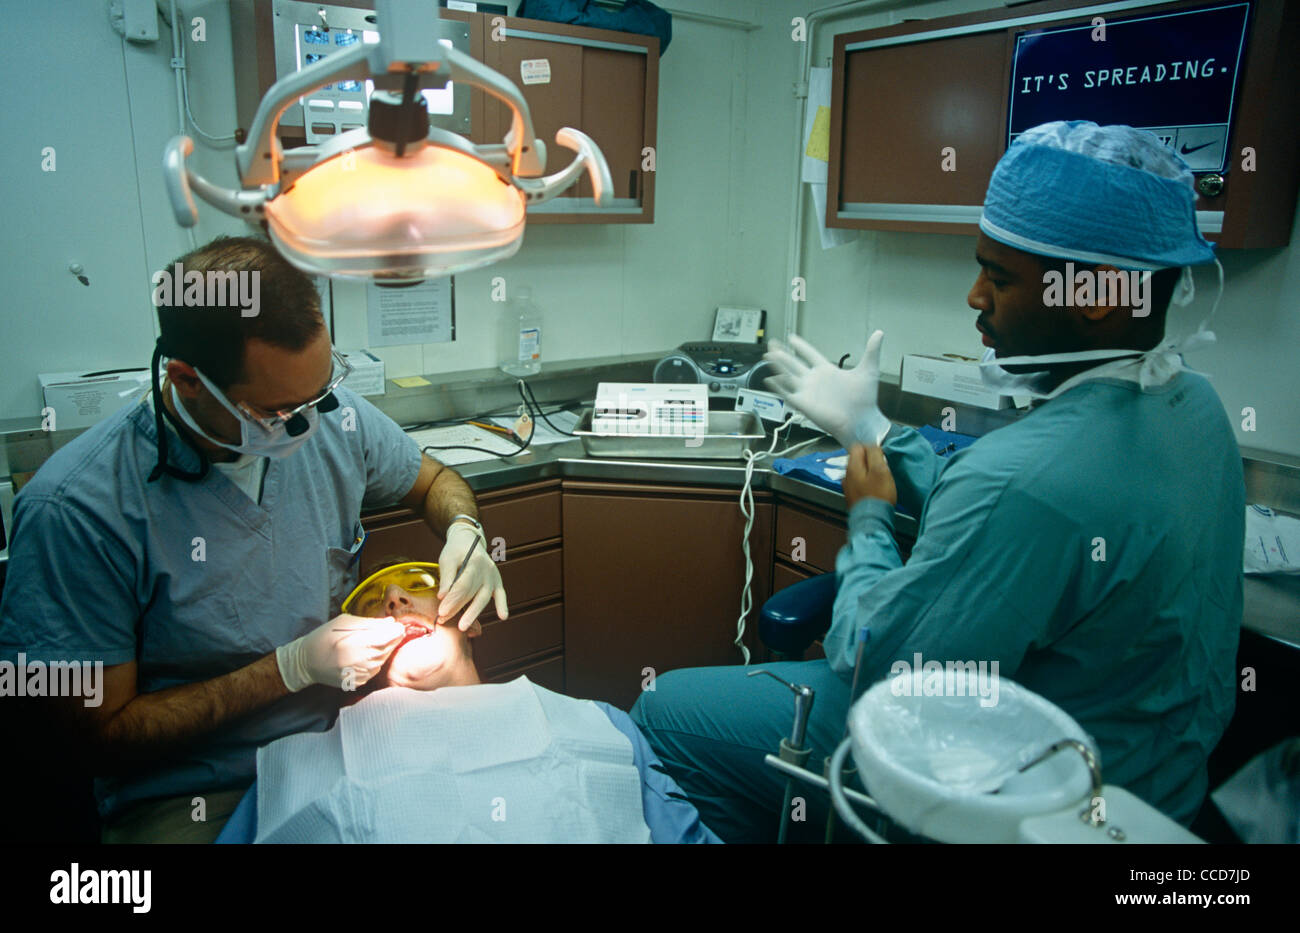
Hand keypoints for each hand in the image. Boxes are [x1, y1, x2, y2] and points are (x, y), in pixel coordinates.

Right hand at [275, 613, 406, 692]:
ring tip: (376, 642)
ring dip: (384, 650)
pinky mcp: (357, 683)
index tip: (399, 626)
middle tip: (394, 631)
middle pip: (387, 649)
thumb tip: (390, 622)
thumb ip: (369, 623)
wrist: (306, 662)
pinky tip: (367, 655)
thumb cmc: (324, 637)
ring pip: (382, 661)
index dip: (396, 631)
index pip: (387, 637)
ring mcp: (360, 674)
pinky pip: (374, 670)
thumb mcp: (344, 623)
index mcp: (357, 643)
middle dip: (392, 639)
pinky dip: (375, 662)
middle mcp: (361, 661)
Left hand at [436, 522, 507, 630]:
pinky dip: (502, 605)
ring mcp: (493, 575)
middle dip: (458, 608)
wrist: (469, 540)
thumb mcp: (447, 559)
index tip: (441, 612)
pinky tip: (503, 616)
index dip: (452, 600)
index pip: (463, 585)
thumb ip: (446, 578)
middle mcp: (487, 569)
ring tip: (463, 626)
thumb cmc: (456, 551)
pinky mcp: (496, 580)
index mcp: (474, 561)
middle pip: (472, 593)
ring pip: (483, 597)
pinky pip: (501, 594)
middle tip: (445, 619)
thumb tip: (442, 597)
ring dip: (473, 613)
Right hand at [764, 331, 891, 448]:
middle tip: (772, 343)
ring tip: (768, 355)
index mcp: (827, 371)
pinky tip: (769, 379)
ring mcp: (808, 392)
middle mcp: (815, 380)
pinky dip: (778, 387)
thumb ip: (871, 351)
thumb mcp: (868, 371)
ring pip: (788, 376)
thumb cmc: (865, 400)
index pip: (810, 354)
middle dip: (783, 354)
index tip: (792, 337)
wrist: (862, 420)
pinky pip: (787, 394)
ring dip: (778, 366)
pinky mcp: (804, 404)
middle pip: (794, 363)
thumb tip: (879, 333)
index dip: (801, 346)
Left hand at [844, 444, 896, 508]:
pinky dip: (866, 482)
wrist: (872, 519)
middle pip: (857, 458)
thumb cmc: (878, 495)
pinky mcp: (852, 496)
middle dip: (869, 460)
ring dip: (868, 472)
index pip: (857, 446)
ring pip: (859, 471)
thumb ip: (874, 454)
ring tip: (879, 479)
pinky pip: (859, 482)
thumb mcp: (880, 470)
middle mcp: (846, 475)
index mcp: (852, 466)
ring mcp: (848, 486)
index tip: (880, 455)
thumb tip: (871, 446)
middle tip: (881, 468)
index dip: (870, 448)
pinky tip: (875, 489)